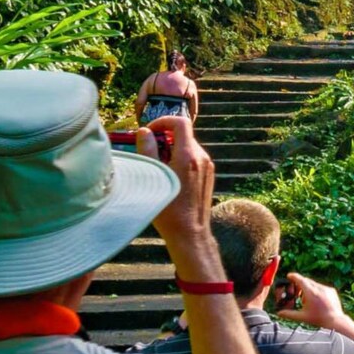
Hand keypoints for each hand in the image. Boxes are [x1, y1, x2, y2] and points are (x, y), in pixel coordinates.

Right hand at [141, 115, 216, 271]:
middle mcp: (202, 158)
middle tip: (148, 152)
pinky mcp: (208, 175)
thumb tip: (145, 132)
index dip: (163, 122)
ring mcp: (207, 166)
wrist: (190, 232)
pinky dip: (179, 159)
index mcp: (189, 155)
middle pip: (183, 135)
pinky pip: (192, 159)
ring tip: (157, 168)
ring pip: (187, 147)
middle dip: (164, 138)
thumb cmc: (168, 209)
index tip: (150, 132)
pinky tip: (169, 176)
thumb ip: (148, 150)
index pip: (181, 122)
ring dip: (170, 150)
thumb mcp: (153, 176)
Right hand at [276, 273, 347, 329]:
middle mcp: (319, 288)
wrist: (335, 321)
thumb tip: (279, 313)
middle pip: (307, 281)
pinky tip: (316, 301)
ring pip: (314, 284)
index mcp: (311, 293)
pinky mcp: (332, 291)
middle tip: (295, 291)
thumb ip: (289, 314)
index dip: (294, 277)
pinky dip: (317, 290)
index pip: (300, 280)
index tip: (289, 275)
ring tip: (306, 300)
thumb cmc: (318, 319)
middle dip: (300, 284)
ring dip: (308, 288)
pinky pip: (322, 287)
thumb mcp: (302, 317)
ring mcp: (326, 288)